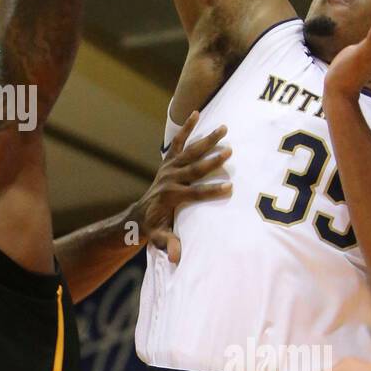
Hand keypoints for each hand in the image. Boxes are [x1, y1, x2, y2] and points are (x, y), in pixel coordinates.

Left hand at [131, 112, 231, 262]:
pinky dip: (187, 127)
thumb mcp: (159, 238)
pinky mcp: (169, 162)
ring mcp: (169, 168)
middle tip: (230, 151)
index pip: (195, 194)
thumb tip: (177, 257)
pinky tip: (196, 113)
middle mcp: (170, 179)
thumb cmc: (154, 227)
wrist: (140, 215)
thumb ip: (168, 244)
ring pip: (190, 151)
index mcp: (172, 197)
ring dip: (207, 140)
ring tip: (224, 128)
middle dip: (212, 161)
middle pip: (194, 169)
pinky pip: (179, 142)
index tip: (230, 188)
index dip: (212, 192)